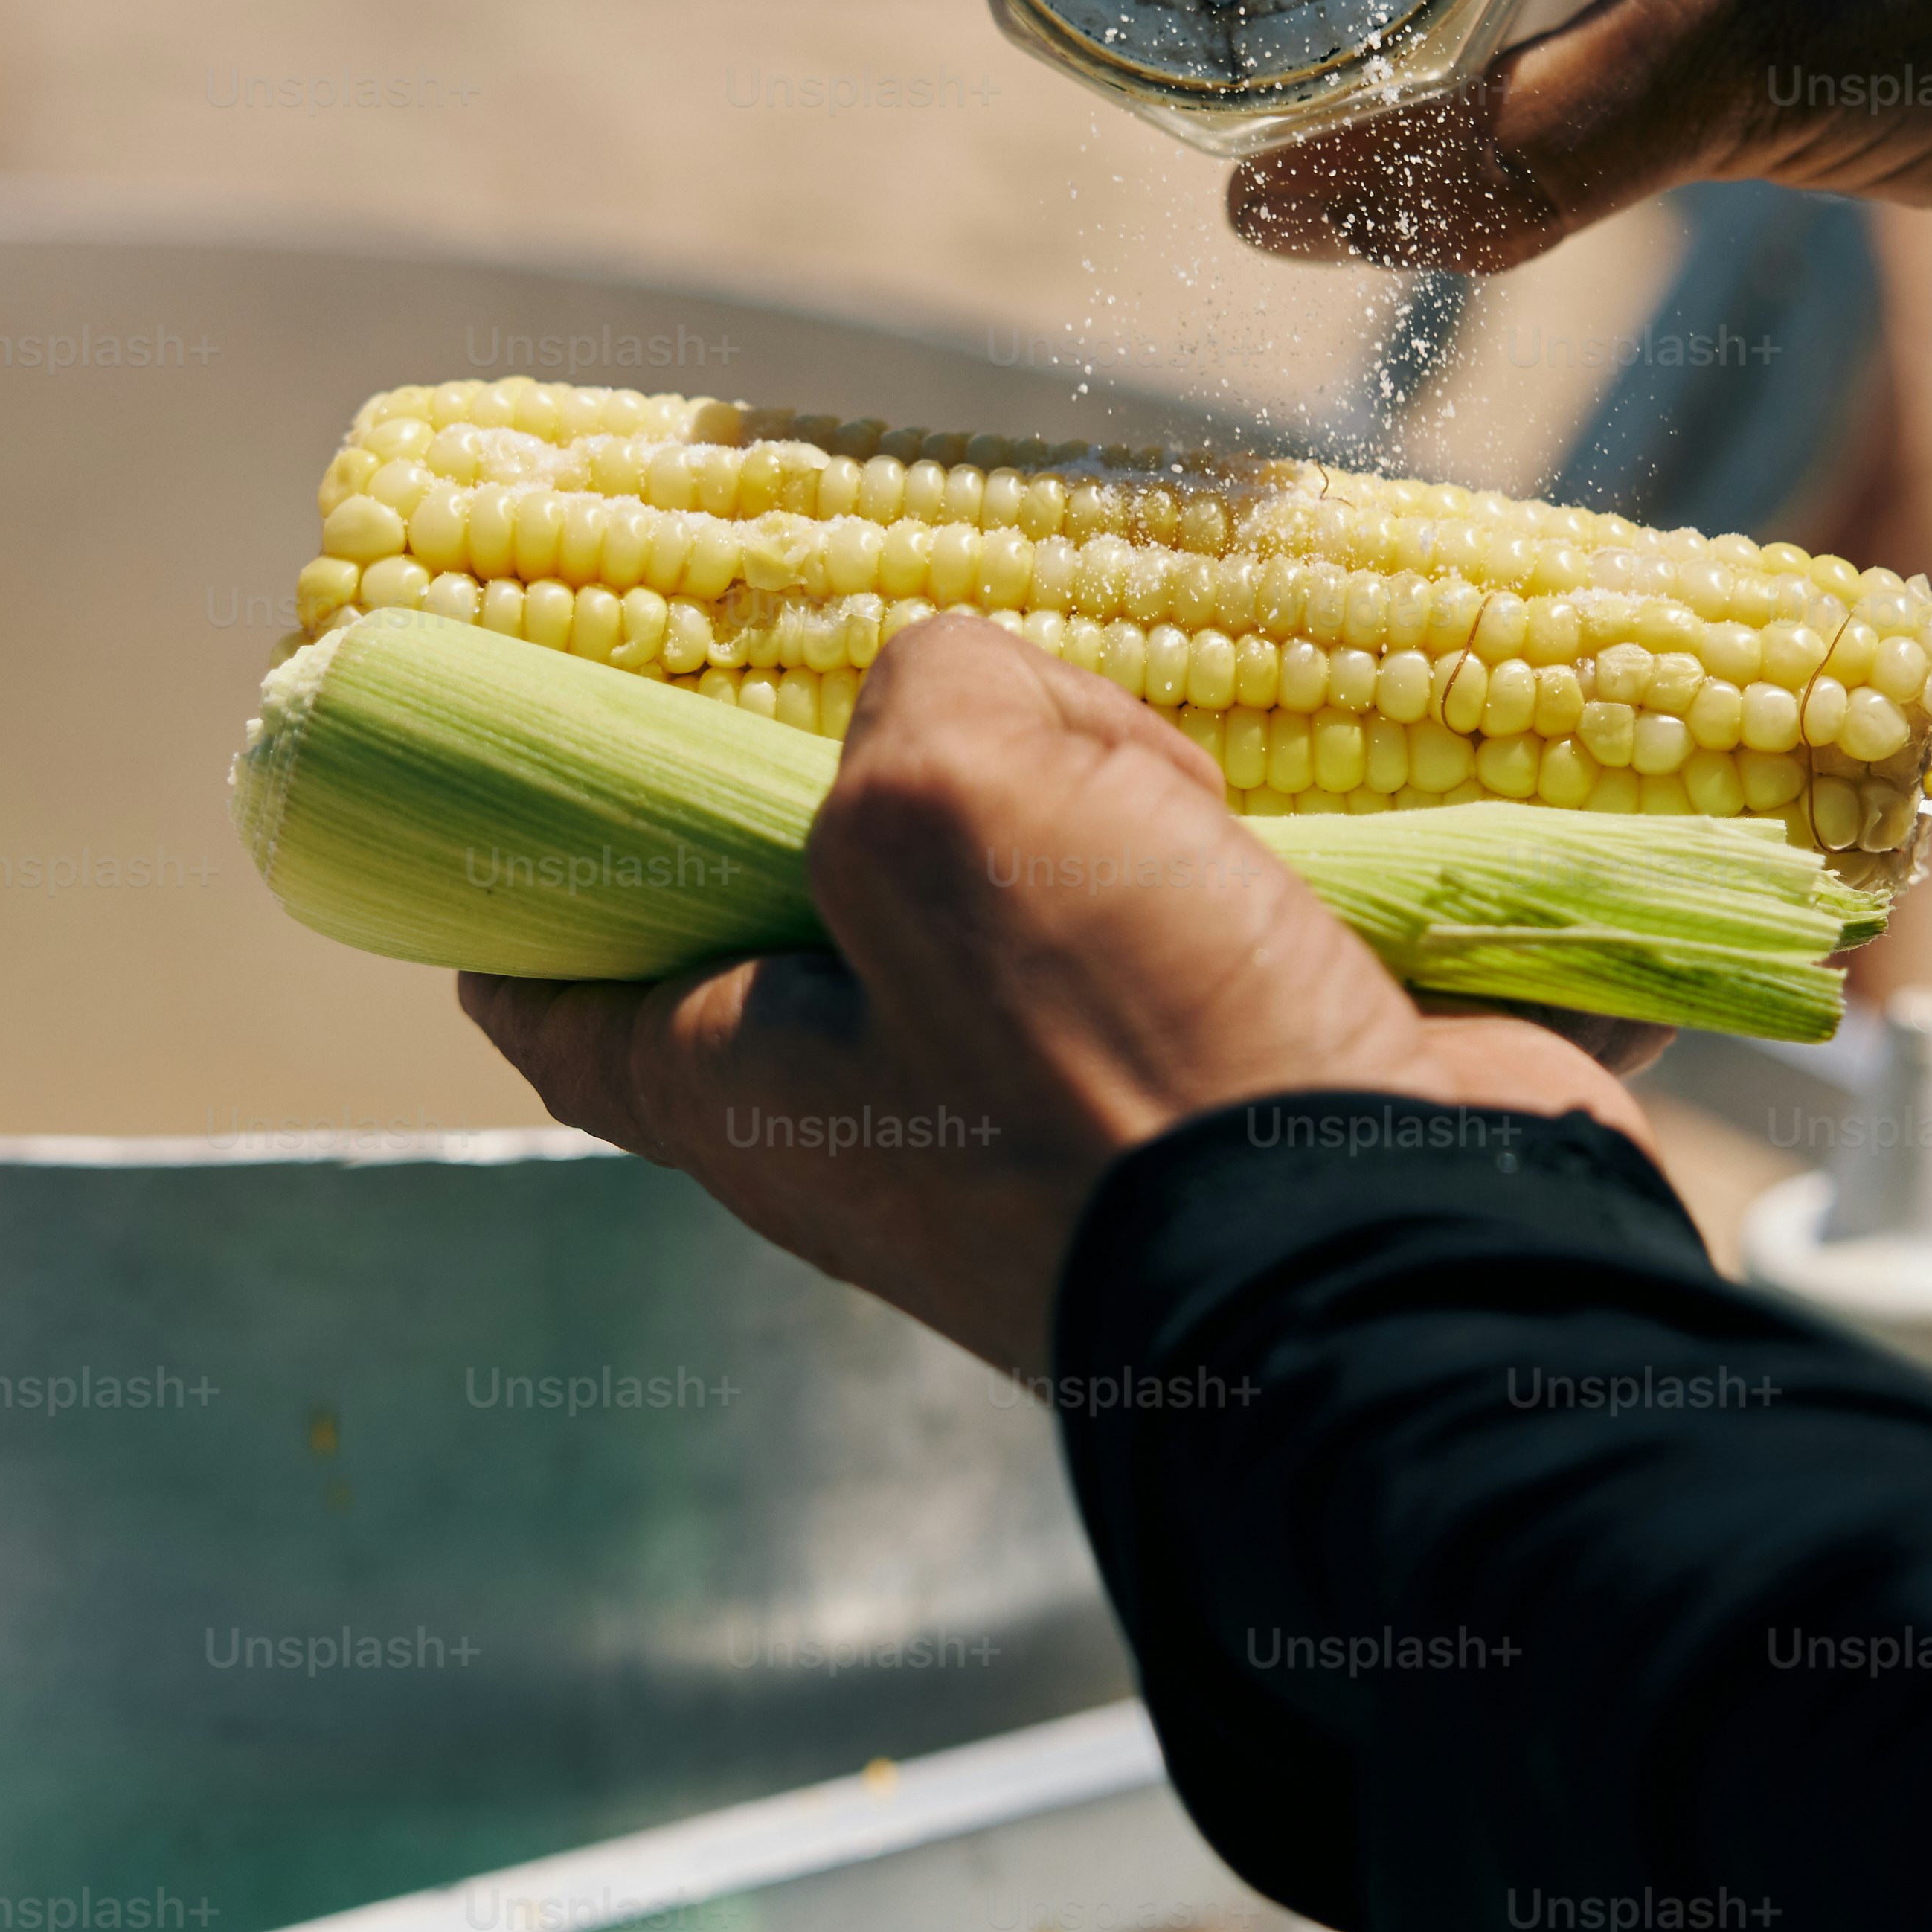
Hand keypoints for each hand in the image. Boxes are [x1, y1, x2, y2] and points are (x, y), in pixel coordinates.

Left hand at [461, 616, 1648, 1379]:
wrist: (1413, 1255)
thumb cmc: (1130, 1067)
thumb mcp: (952, 804)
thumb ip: (922, 695)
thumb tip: (997, 702)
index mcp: (752, 1094)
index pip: (562, 1003)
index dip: (524, 897)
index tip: (517, 789)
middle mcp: (888, 1114)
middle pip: (816, 895)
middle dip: (885, 764)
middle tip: (951, 676)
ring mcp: (1064, 1104)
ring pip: (1028, 882)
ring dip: (1097, 791)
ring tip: (1170, 776)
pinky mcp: (1223, 1072)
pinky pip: (1185, 913)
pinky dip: (1225, 841)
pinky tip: (1271, 808)